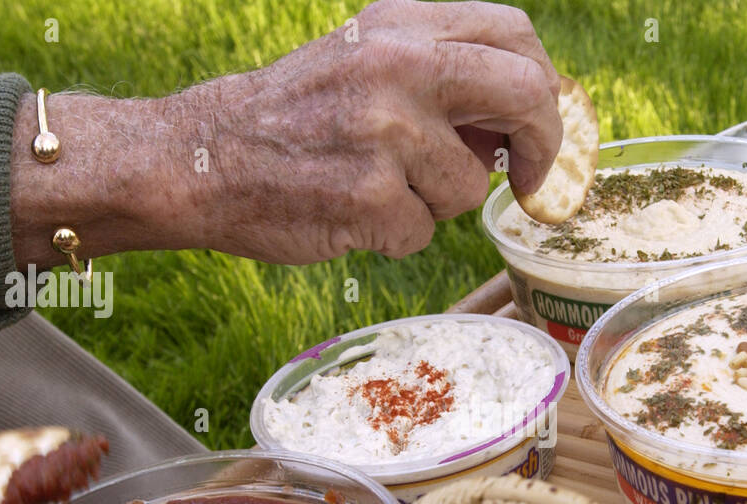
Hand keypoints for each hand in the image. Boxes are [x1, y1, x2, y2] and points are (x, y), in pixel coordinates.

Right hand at [10, 0, 561, 266]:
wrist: (199, 160)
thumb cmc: (292, 118)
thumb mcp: (364, 62)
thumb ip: (441, 76)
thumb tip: (517, 128)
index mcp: (401, 25)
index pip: (515, 36)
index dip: (546, 89)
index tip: (540, 131)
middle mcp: (399, 66)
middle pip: (524, 96)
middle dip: (543, 148)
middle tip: (530, 181)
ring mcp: (385, 131)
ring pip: (468, 188)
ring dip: (434, 204)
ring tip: (373, 188)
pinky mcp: (369, 196)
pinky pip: (422, 233)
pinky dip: (395, 236)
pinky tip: (349, 213)